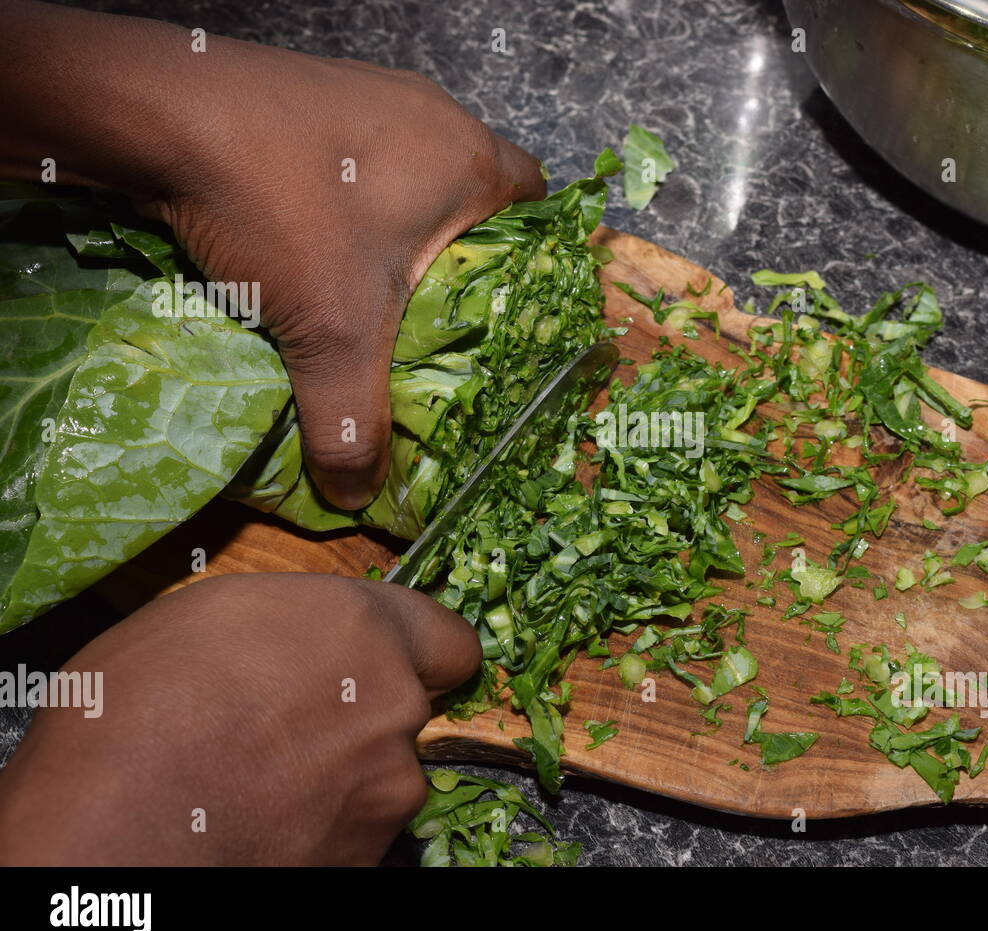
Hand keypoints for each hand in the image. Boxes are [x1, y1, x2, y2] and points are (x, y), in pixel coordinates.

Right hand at [0, 574, 481, 864]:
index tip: (385, 665)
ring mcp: (387, 790)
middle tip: (282, 728)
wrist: (105, 835)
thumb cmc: (134, 710)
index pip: (448, 641)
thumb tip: (308, 644)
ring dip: (337, 778)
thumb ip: (296, 624)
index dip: (417, 654)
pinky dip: (319, 830)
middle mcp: (395, 707)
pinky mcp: (367, 856)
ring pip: (380, 777)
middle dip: (359, 717)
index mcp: (364, 630)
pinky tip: (258, 824)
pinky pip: (353, 832)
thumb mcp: (209, 615)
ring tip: (256, 783)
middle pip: (405, 710)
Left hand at [1, 2, 544, 508]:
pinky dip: (344, 196)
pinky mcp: (314, 91)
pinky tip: (308, 234)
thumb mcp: (330, 333)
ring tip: (367, 281)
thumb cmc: (282, 206)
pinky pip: (356, 152)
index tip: (501, 311)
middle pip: (474, 191)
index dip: (531, 260)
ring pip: (411, 168)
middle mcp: (432, 115)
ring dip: (395, 222)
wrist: (161, 111)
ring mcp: (371, 93)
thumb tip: (356, 496)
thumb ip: (351, 420)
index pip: (540, 206)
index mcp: (469, 162)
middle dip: (457, 251)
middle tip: (433, 311)